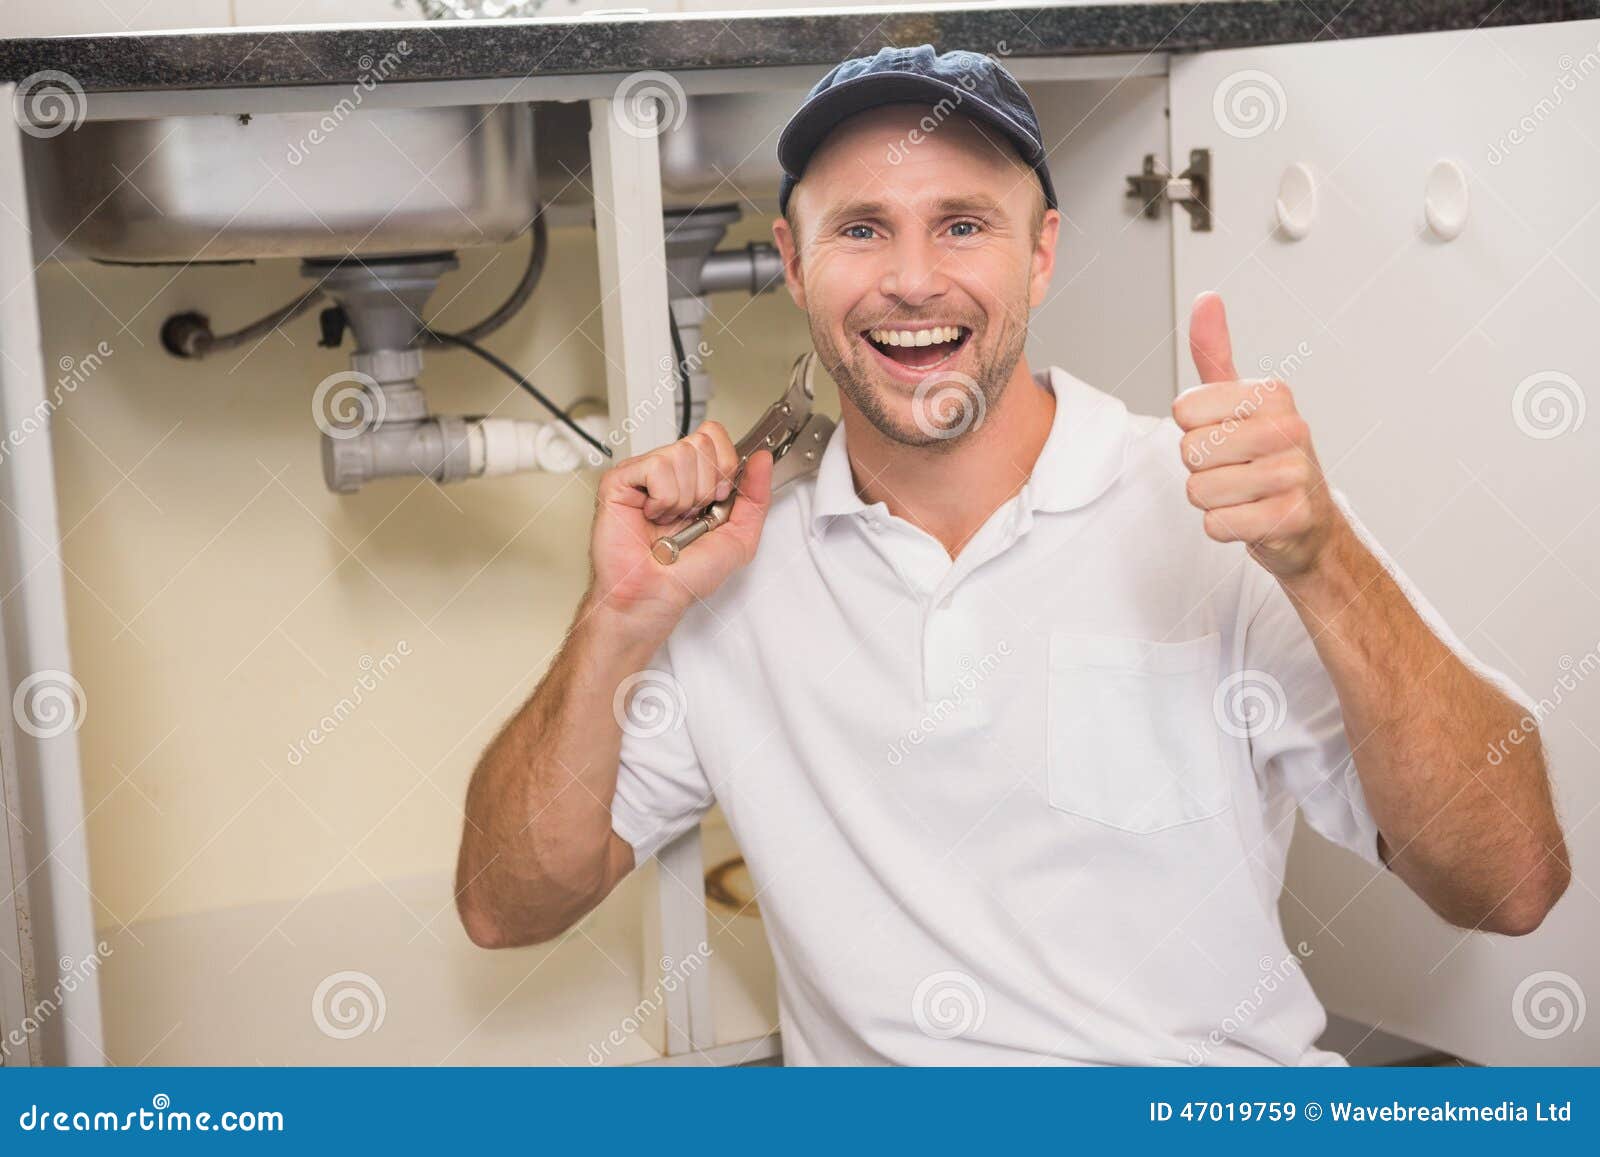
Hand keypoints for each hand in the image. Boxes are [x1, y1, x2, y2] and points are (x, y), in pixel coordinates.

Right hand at [587, 420, 773, 633]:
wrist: (654, 595)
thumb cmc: (685, 576)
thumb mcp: (739, 538)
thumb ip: (757, 497)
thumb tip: (762, 458)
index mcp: (694, 478)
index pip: (714, 435)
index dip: (724, 466)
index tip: (717, 499)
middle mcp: (669, 472)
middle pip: (702, 442)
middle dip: (706, 487)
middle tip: (689, 515)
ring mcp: (643, 473)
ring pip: (681, 454)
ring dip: (683, 499)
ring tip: (668, 521)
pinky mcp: (620, 480)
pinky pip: (657, 467)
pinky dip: (663, 499)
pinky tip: (652, 516)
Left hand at [1173, 292, 1348, 580]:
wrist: (1306, 521)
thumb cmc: (1264, 456)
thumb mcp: (1239, 400)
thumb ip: (1214, 353)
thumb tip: (1206, 299)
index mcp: (1273, 394)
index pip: (1184, 410)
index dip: (1192, 429)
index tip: (1223, 434)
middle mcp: (1290, 429)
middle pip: (1189, 452)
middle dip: (1200, 468)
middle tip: (1233, 468)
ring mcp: (1294, 475)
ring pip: (1199, 491)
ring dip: (1211, 499)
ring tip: (1242, 493)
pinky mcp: (1289, 518)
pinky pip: (1217, 524)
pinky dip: (1224, 526)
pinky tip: (1250, 517)